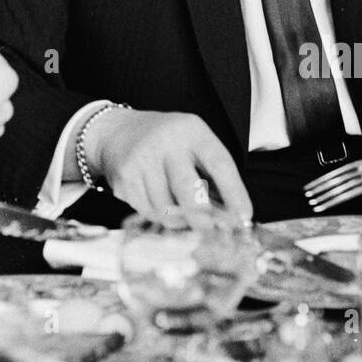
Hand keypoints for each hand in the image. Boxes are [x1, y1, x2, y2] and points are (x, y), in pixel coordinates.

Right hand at [85, 108, 252, 219]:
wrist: (117, 132)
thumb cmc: (167, 142)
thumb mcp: (194, 143)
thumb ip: (212, 173)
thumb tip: (230, 214)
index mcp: (192, 132)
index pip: (219, 164)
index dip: (235, 192)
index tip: (244, 215)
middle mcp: (165, 144)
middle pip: (188, 190)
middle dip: (203, 217)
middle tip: (211, 230)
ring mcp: (141, 161)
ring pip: (166, 208)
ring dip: (179, 220)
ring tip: (183, 216)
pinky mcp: (124, 179)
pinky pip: (147, 211)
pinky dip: (159, 216)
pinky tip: (160, 205)